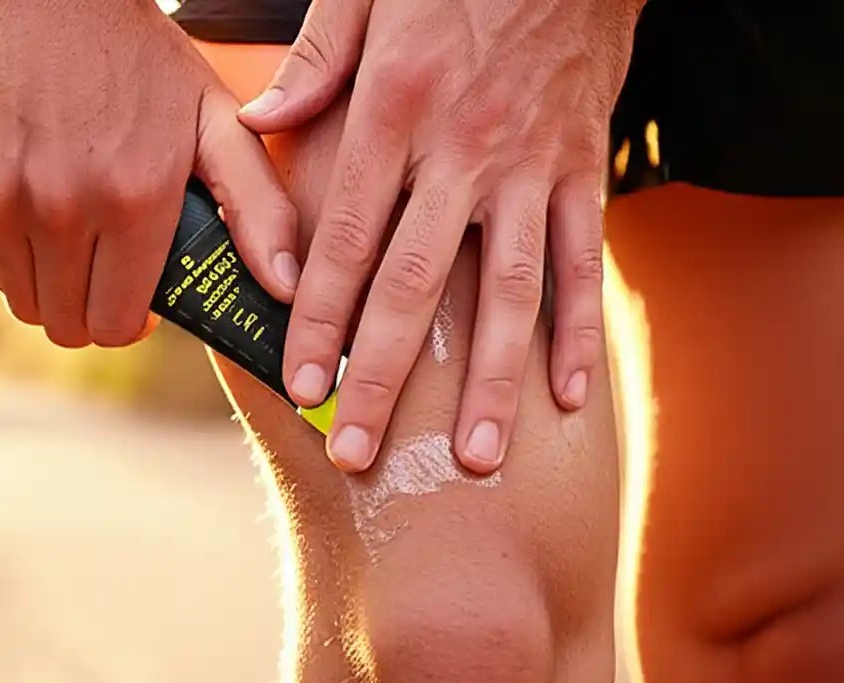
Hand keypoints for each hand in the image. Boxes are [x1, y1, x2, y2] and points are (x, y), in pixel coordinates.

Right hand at [0, 0, 299, 347]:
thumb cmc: (141, 62)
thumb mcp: (215, 120)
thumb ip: (258, 209)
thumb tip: (290, 290)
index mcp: (132, 198)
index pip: (116, 326)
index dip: (131, 322)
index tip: (137, 298)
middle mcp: (57, 206)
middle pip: (65, 325)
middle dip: (91, 310)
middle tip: (106, 269)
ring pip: (20, 301)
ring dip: (49, 284)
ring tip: (73, 234)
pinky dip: (4, 254)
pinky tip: (31, 209)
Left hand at [240, 0, 638, 472]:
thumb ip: (314, 60)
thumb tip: (261, 120)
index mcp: (396, 109)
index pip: (347, 238)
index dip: (319, 320)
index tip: (299, 385)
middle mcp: (462, 150)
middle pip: (416, 286)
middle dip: (385, 378)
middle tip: (361, 453)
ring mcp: (529, 167)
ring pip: (509, 292)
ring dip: (491, 382)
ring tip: (475, 459)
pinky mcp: (582, 169)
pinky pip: (582, 262)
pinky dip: (577, 332)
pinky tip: (566, 398)